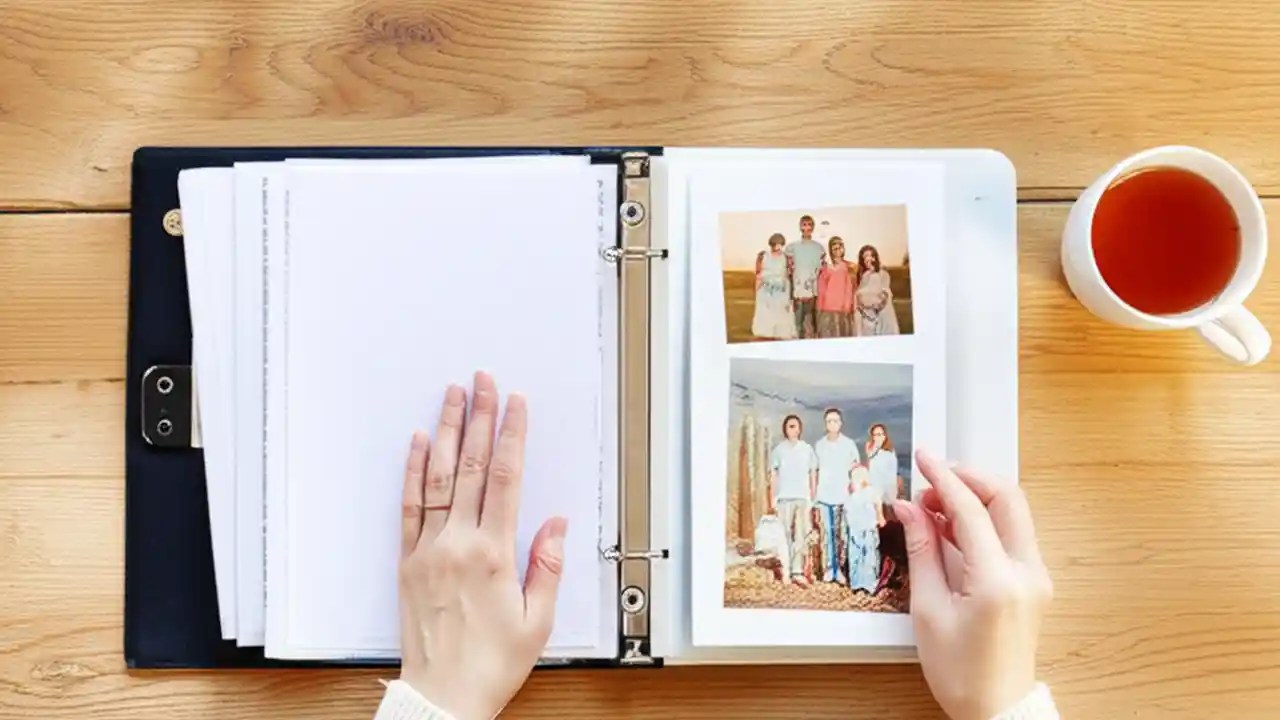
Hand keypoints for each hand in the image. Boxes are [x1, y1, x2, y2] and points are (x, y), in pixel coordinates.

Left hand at [398, 372, 566, 719]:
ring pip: (436, 477)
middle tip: (482, 382)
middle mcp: (457, 544)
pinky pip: (408, 506)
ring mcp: (428, 550)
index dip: (510, 435)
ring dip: (444, 432)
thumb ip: (547, 565)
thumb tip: (555, 522)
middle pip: (469, 466)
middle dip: (478, 418)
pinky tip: (416, 443)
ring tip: (451, 397)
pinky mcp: (408, 562)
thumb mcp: (538, 620)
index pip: (504, 478)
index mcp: (493, 554)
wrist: (443, 695)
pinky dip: (412, 471)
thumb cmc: (491, 664)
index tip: (515, 404)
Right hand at [893, 450, 1051, 719]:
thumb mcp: (928, 610)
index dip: (943, 478)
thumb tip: (910, 510)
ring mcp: (1036, 577)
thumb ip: (922, 551)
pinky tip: (953, 528)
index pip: (971, 509)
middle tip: (932, 478)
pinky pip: (1012, 534)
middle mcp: (1027, 573)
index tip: (924, 459)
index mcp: (998, 581)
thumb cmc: (961, 673)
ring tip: (934, 507)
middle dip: (968, 478)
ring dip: (975, 498)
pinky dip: (984, 520)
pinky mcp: (1034, 582)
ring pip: (1012, 512)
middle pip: (1006, 497)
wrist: (996, 708)